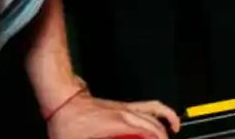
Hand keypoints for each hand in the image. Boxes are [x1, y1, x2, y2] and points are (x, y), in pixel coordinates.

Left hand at [47, 91, 179, 138]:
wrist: (63, 99)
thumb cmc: (68, 121)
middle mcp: (126, 114)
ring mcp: (127, 108)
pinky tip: (165, 119)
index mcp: (117, 124)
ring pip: (156, 114)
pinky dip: (163, 112)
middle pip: (154, 126)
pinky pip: (151, 107)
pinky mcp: (125, 106)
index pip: (147, 133)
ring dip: (167, 125)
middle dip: (162, 138)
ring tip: (172, 135)